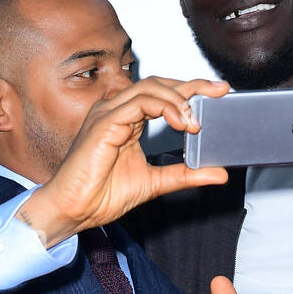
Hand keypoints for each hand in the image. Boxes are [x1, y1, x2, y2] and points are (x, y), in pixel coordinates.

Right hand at [17, 77, 228, 245]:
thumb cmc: (100, 195)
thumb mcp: (155, 183)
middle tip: (218, 91)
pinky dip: (164, 108)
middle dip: (191, 84)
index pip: (162, 93)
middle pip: (158, 83)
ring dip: (179, 100)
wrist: (73, 210)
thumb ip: (186, 174)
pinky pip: (138, 103)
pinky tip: (180, 123)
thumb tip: (219, 173)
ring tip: (195, 122)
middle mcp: (117, 110)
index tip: (218, 92)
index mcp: (127, 119)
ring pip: (150, 88)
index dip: (190, 89)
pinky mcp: (104, 123)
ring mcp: (108, 113)